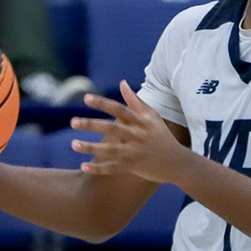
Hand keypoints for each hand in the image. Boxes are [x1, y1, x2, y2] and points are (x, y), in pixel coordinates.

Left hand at [70, 82, 193, 183]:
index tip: (86, 98)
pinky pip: (112, 168)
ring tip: (73, 144)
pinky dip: (98, 168)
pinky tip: (83, 166)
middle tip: (72, 122)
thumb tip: (121, 83)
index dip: (102, 103)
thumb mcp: (152, 116)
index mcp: (140, 121)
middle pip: (111, 129)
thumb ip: (135, 101)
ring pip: (109, 150)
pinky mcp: (133, 167)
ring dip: (90, 147)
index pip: (119, 109)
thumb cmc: (162, 136)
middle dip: (91, 125)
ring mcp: (134, 152)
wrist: (178, 162)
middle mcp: (137, 136)